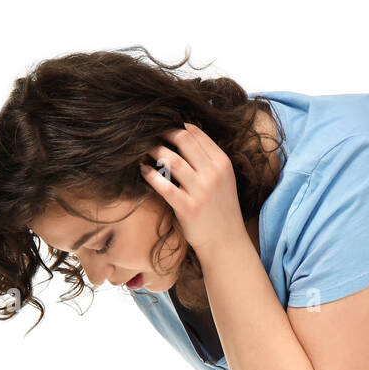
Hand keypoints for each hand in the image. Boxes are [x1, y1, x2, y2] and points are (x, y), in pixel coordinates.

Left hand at [139, 123, 246, 258]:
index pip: (195, 133)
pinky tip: (143, 170)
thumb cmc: (220, 209)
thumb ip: (208, 158)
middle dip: (163, 134)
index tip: (163, 128)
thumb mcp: (223, 179)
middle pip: (183, 140)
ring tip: (143, 151)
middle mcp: (213, 174)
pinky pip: (164, 186)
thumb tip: (186, 131)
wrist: (226, 242)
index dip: (176, 127)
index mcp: (222, 163)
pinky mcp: (188, 208)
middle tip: (150, 136)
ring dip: (154, 151)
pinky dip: (150, 175)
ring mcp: (201, 191)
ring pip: (172, 159)